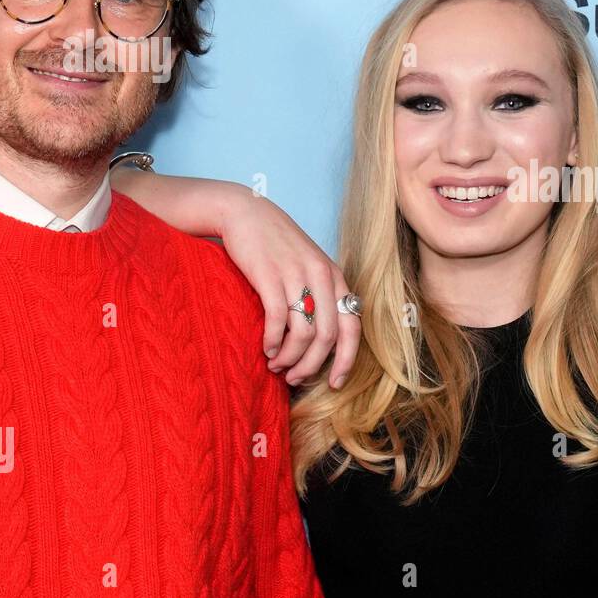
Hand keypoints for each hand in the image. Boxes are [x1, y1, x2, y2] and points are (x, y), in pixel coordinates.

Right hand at [219, 188, 360, 388]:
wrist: (246, 213)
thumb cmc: (277, 246)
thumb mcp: (309, 266)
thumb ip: (321, 296)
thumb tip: (323, 341)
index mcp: (336, 278)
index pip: (352, 328)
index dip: (346, 361)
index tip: (335, 384)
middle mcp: (322, 276)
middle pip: (327, 337)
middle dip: (311, 366)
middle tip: (294, 378)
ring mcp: (296, 275)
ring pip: (303, 333)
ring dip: (290, 358)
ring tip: (276, 366)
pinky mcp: (269, 275)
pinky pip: (278, 320)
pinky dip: (273, 342)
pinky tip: (266, 349)